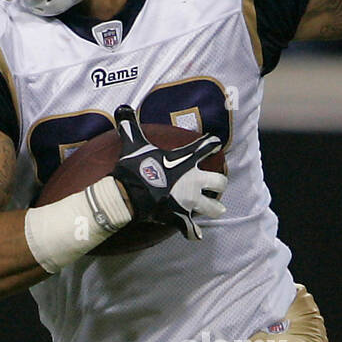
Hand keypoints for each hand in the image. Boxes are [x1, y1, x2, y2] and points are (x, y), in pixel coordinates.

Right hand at [112, 105, 225, 239]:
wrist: (130, 194)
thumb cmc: (135, 167)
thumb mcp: (133, 142)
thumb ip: (130, 124)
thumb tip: (121, 107)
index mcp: (186, 160)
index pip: (206, 147)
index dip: (212, 144)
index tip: (215, 143)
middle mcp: (194, 181)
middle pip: (219, 182)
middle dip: (219, 183)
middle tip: (217, 184)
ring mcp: (189, 201)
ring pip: (212, 207)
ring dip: (214, 208)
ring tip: (217, 209)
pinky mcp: (180, 217)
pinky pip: (191, 229)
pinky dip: (193, 232)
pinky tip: (196, 234)